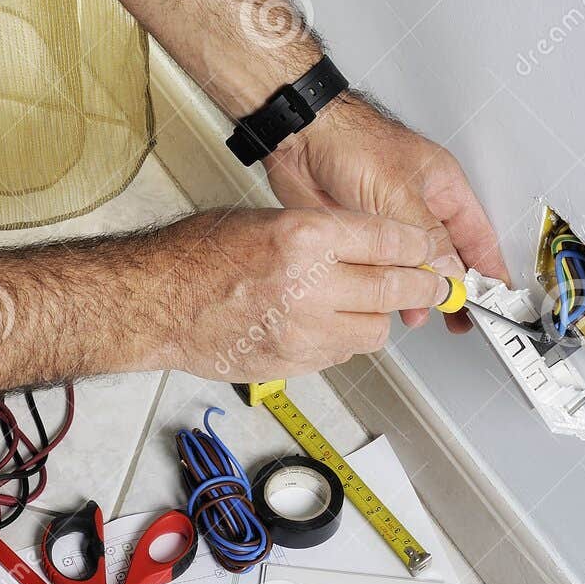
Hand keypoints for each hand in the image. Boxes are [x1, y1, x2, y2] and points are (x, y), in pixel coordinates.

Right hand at [147, 208, 450, 379]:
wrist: (154, 304)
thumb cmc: (196, 257)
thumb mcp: (265, 220)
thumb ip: (320, 233)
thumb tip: (369, 244)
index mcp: (304, 237)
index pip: (389, 239)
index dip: (415, 245)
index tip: (424, 248)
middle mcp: (309, 285)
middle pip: (395, 288)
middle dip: (421, 284)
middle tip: (431, 283)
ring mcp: (302, 331)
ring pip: (375, 330)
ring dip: (377, 315)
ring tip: (363, 303)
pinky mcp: (294, 364)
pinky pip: (342, 354)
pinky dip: (342, 339)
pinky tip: (323, 323)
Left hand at [264, 93, 507, 330]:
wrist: (300, 140)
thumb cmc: (352, 141)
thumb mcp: (399, 194)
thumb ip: (426, 239)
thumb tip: (450, 274)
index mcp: (442, 188)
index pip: (477, 236)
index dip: (488, 268)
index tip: (496, 298)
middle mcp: (420, 206)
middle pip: (447, 256)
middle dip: (451, 287)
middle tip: (458, 317)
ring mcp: (390, 221)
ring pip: (412, 266)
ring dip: (416, 289)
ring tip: (419, 312)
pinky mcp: (362, 233)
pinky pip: (381, 267)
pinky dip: (387, 284)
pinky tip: (387, 300)